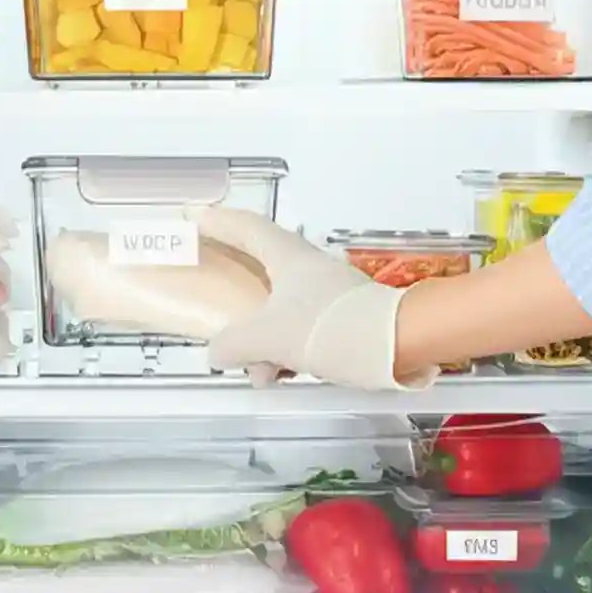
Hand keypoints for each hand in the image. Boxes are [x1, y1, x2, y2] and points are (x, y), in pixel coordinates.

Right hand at [186, 206, 437, 389]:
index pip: (244, 227)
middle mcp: (307, 267)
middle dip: (235, 292)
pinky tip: (280, 375)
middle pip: (260, 268)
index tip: (194, 217)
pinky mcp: (340, 317)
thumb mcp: (268, 338)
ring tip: (254, 367)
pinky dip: (282, 349)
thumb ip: (233, 344)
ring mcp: (325, 292)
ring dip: (259, 336)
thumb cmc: (331, 328)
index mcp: (287, 256)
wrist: (397, 344)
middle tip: (213, 299)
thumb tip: (217, 353)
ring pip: (278, 307)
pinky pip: (297, 328)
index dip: (216, 221)